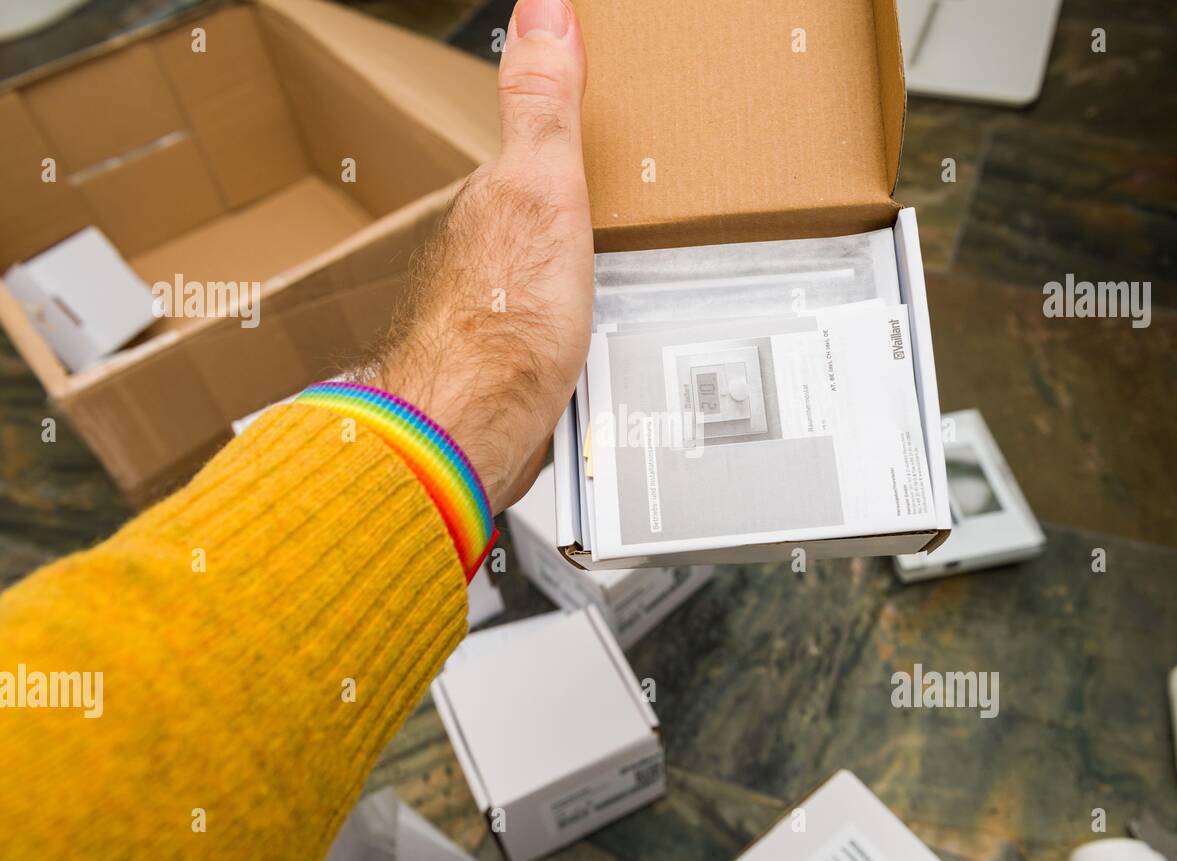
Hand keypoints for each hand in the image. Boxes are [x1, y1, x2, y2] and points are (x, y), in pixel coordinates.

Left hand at [373, 0, 590, 511]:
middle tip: (633, 195)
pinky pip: (558, 323)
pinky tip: (604, 328)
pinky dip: (581, 316)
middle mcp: (491, 249)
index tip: (611, 128)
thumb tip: (542, 6)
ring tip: (629, 261)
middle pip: (544, 210)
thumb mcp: (542, 192)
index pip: (540, 149)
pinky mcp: (516, 361)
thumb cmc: (506, 322)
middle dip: (580, 202)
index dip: (575, 137)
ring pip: (549, 269)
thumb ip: (543, 106)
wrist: (474, 432)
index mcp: (499, 199)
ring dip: (580, 264)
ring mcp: (501, 308)